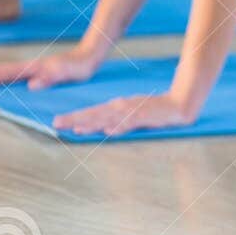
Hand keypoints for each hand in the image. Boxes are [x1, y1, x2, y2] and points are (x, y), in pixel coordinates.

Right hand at [0, 46, 103, 89]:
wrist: (90, 55)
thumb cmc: (80, 67)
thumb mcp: (68, 74)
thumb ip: (50, 78)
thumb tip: (31, 86)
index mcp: (35, 68)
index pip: (7, 73)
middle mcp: (31, 66)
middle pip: (1, 70)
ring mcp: (34, 68)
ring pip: (7, 70)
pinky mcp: (39, 71)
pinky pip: (15, 73)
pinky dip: (3, 75)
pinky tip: (0, 80)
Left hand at [52, 91, 199, 136]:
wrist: (179, 104)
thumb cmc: (155, 109)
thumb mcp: (134, 115)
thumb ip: (119, 123)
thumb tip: (103, 130)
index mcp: (117, 107)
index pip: (92, 113)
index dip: (75, 117)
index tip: (57, 122)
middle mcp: (121, 108)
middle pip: (95, 114)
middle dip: (75, 119)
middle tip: (56, 124)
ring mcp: (133, 113)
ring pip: (108, 119)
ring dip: (92, 123)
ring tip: (75, 128)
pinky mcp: (145, 117)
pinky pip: (129, 123)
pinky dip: (118, 127)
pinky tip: (107, 131)